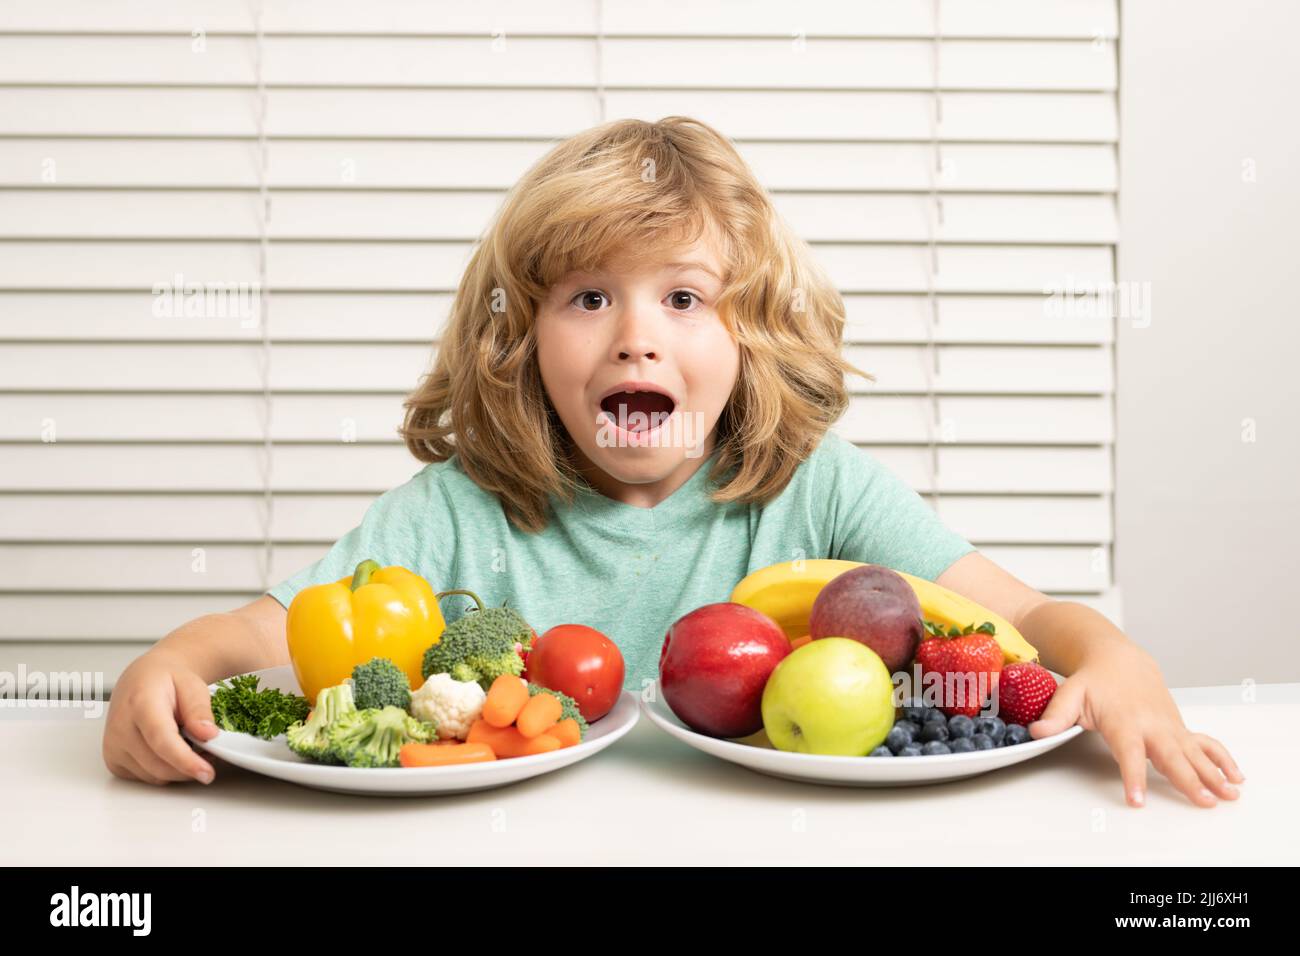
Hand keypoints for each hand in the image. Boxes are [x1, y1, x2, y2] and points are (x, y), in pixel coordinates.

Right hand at [102, 648, 219, 784]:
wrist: (141, 680)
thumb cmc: (166, 682)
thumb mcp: (192, 686)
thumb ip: (199, 710)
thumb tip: (208, 734)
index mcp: (140, 704)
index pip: (162, 740)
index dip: (185, 760)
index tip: (205, 772)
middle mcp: (120, 727)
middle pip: (159, 765)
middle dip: (189, 767)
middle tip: (209, 752)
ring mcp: (113, 746)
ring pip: (154, 776)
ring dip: (178, 769)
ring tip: (190, 745)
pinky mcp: (113, 760)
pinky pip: (145, 778)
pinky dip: (164, 771)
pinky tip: (170, 751)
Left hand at [1028, 642, 1244, 807]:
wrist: (1120, 660)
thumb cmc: (1094, 680)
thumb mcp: (1069, 693)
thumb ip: (1055, 716)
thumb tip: (1037, 733)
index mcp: (1123, 720)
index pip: (1128, 752)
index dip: (1133, 776)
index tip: (1137, 798)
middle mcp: (1151, 725)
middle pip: (1171, 756)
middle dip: (1187, 779)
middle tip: (1202, 800)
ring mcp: (1169, 727)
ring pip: (1194, 753)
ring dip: (1212, 774)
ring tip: (1229, 796)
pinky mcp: (1179, 729)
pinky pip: (1205, 745)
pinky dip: (1222, 760)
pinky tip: (1235, 778)